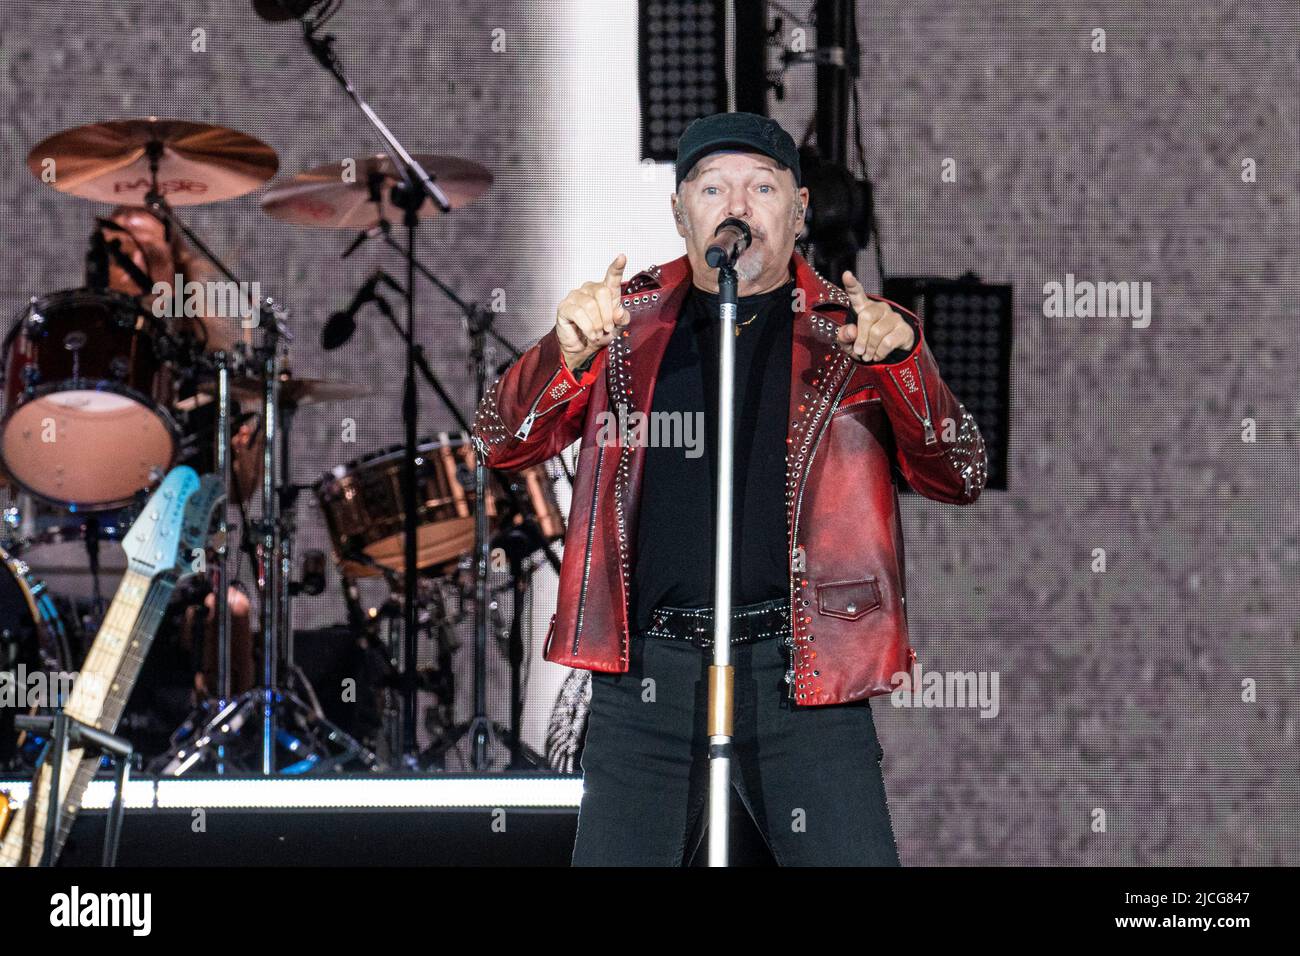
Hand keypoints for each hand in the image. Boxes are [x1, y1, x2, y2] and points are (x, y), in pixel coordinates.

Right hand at [556, 254, 630, 369]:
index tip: (622, 257)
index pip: (611, 276)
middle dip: (607, 315)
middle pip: (602, 292)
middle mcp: (590, 289)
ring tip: (597, 334)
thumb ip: (622, 318)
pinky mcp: (564, 306)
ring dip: (597, 324)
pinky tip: (590, 334)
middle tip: (607, 328)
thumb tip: (619, 312)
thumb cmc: (599, 333)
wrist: (583, 348)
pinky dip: (588, 328)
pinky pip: (578, 314)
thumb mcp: (616, 327)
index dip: (617, 267)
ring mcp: (576, 296)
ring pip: (590, 305)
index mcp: (605, 291)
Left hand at [836, 270, 914, 362]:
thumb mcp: (850, 343)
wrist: (889, 356)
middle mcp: (879, 308)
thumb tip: (851, 331)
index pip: (857, 293)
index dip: (852, 284)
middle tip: (859, 351)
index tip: (847, 275)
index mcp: (863, 308)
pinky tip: (878, 355)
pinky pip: (887, 342)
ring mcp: (893, 317)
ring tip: (868, 354)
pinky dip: (880, 353)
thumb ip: (844, 336)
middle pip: (866, 317)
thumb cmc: (866, 344)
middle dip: (860, 338)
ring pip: (877, 333)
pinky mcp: (904, 329)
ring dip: (870, 349)